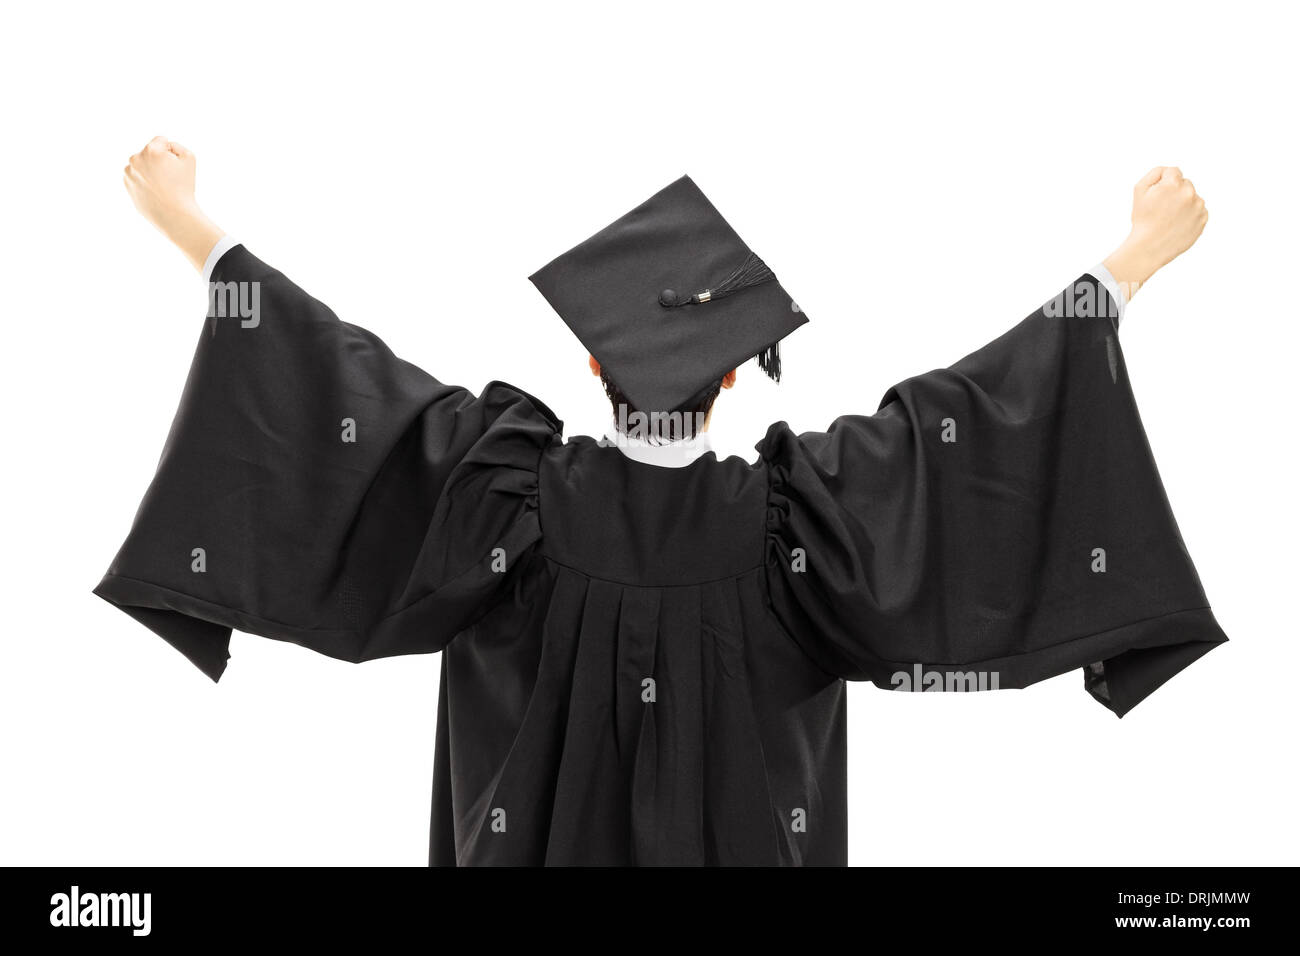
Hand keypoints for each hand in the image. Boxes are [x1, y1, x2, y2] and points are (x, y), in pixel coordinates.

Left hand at [122, 136, 223, 273]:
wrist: (173, 215)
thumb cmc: (184, 187)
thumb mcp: (190, 159)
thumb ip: (177, 146)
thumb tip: (165, 147)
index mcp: (150, 150)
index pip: (161, 141)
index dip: (172, 153)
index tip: (176, 167)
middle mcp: (136, 159)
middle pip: (150, 153)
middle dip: (159, 161)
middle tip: (170, 179)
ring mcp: (129, 173)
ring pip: (142, 165)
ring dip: (151, 170)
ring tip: (163, 187)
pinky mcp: (127, 185)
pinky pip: (137, 177)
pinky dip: (145, 182)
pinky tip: (156, 192)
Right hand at [1104, 167, 1208, 300]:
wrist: (1150, 247)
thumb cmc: (1143, 219)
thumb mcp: (1139, 191)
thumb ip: (1155, 173)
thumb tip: (1169, 171)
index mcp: (1173, 184)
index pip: (1173, 172)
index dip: (1163, 183)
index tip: (1158, 195)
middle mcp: (1189, 192)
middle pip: (1185, 183)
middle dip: (1175, 192)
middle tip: (1163, 209)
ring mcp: (1198, 206)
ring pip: (1192, 197)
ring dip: (1183, 203)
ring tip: (1170, 218)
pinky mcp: (1203, 218)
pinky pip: (1198, 210)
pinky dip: (1190, 215)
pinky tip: (1177, 224)